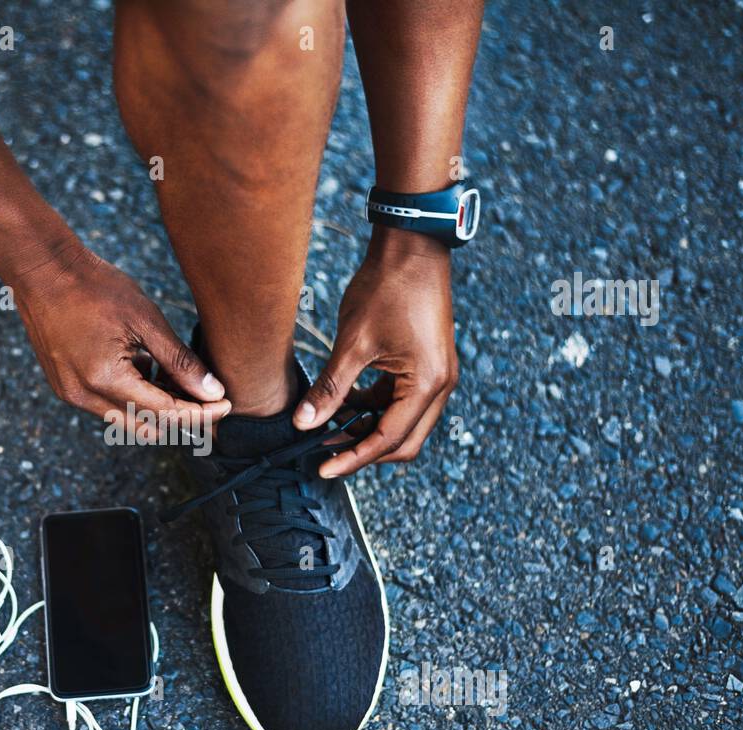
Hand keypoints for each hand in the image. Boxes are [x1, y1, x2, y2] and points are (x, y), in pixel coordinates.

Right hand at [9, 240, 230, 433]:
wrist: (42, 270)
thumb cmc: (95, 286)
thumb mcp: (145, 320)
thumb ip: (179, 361)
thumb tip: (212, 392)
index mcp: (106, 379)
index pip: (166, 413)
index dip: (200, 412)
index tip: (226, 404)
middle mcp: (84, 396)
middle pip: (146, 425)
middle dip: (179, 415)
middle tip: (206, 395)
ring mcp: (70, 393)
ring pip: (126, 418)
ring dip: (154, 406)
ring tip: (172, 372)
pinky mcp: (64, 386)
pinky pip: (105, 405)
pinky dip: (130, 395)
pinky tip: (142, 365)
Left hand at [293, 227, 457, 477]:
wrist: (412, 246)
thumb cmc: (386, 288)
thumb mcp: (352, 343)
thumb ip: (329, 389)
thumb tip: (303, 425)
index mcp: (427, 384)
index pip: (388, 440)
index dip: (353, 458)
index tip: (322, 469)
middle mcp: (440, 386)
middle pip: (403, 441)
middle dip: (364, 451)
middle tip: (324, 454)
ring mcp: (436, 376)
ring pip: (402, 423)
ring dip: (368, 429)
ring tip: (327, 427)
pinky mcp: (426, 365)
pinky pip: (401, 401)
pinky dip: (374, 408)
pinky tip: (344, 403)